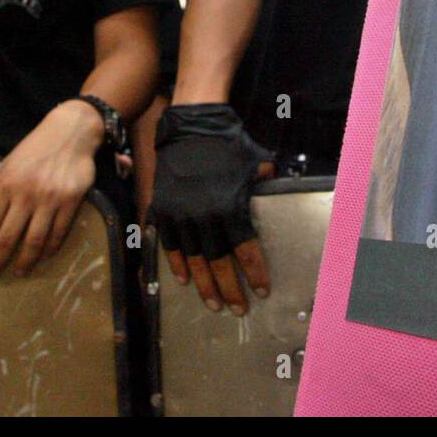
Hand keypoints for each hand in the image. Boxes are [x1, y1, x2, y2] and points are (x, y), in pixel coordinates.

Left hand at [0, 100, 101, 278]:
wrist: (70, 132)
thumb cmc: (36, 149)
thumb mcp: (9, 166)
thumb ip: (1, 192)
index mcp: (6, 185)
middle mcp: (26, 194)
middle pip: (8, 237)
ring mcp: (50, 199)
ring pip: (34, 240)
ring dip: (25, 261)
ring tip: (19, 272)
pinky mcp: (71, 201)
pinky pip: (59, 231)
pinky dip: (50, 247)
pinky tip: (44, 255)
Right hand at [150, 104, 273, 314]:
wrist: (192, 126)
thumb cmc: (228, 145)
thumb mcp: (256, 163)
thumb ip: (264, 180)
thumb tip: (274, 184)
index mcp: (231, 208)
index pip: (247, 250)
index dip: (255, 273)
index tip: (262, 290)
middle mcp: (205, 216)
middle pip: (219, 262)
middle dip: (230, 289)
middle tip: (238, 309)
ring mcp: (181, 214)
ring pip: (193, 259)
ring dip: (204, 284)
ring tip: (213, 304)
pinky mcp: (162, 209)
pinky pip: (169, 243)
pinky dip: (177, 263)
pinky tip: (184, 279)